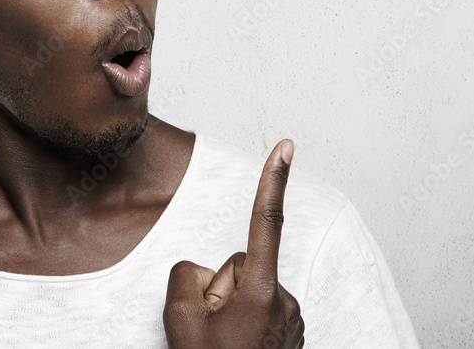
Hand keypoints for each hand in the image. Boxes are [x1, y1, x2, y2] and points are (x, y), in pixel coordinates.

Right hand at [163, 139, 303, 347]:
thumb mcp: (180, 319)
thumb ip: (187, 276)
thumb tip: (207, 273)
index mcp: (261, 290)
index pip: (265, 221)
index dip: (273, 179)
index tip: (287, 145)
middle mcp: (284, 298)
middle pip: (241, 265)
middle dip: (221, 287)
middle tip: (212, 327)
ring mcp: (291, 316)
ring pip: (249, 289)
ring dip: (233, 307)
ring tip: (226, 342)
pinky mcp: (293, 331)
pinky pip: (260, 308)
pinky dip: (245, 320)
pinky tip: (238, 347)